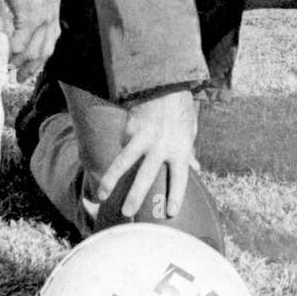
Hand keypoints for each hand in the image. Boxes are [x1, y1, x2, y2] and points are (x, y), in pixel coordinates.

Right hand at [0, 0, 60, 80]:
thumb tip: (12, 5)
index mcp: (53, 3)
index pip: (52, 36)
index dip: (41, 52)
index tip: (31, 64)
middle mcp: (52, 11)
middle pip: (46, 47)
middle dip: (33, 65)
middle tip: (20, 77)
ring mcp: (43, 14)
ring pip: (35, 48)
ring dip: (21, 62)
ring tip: (9, 69)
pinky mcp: (31, 14)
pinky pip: (22, 41)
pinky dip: (13, 52)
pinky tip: (4, 56)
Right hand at [97, 90, 197, 216]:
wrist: (164, 83)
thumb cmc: (180, 109)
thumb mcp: (190, 130)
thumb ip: (189, 150)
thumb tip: (195, 168)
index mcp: (179, 148)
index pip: (179, 178)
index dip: (175, 195)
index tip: (170, 212)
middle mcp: (160, 145)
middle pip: (146, 175)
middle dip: (136, 195)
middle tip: (127, 212)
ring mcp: (143, 137)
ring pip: (123, 162)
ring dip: (111, 180)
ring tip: (101, 196)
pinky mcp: (130, 129)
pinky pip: (124, 145)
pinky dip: (123, 151)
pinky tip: (123, 149)